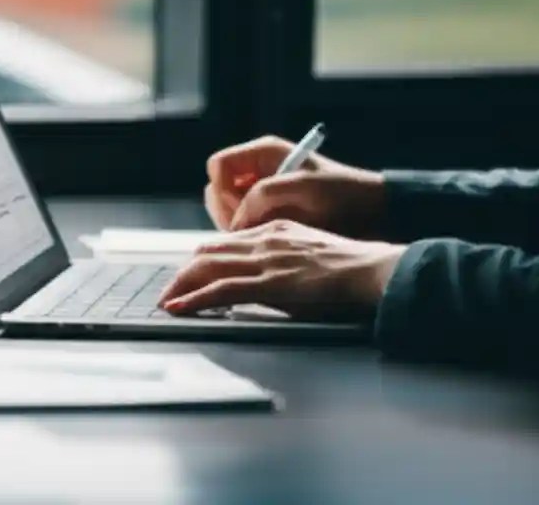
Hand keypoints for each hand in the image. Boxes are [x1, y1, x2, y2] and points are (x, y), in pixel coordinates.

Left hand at [157, 220, 404, 320]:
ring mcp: (264, 261)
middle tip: (170, 290)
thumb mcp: (309, 253)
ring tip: (166, 300)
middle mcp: (264, 240)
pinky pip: (220, 290)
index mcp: (274, 230)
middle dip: (184, 272)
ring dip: (181, 286)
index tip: (189, 273)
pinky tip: (179, 307)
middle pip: (209, 252)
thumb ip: (284, 259)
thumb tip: (268, 278)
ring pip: (208, 268)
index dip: (201, 259)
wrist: (371, 271)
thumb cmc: (349, 269)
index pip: (225, 241)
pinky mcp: (268, 284)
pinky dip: (194, 299)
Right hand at [204, 135, 385, 235]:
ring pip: (226, 211)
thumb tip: (237, 222)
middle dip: (228, 211)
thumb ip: (263, 196)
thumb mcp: (303, 187)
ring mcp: (261, 195)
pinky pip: (243, 226)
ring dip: (237, 226)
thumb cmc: (342, 192)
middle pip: (218, 190)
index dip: (224, 189)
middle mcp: (256, 172)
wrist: (373, 213)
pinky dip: (248, 234)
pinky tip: (268, 241)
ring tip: (263, 235)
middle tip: (252, 227)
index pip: (218, 167)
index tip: (242, 209)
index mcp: (262, 154)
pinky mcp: (269, 216)